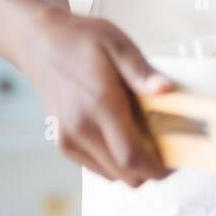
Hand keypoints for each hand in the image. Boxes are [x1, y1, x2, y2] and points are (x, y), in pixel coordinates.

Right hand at [27, 10, 176, 185]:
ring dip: (131, 167)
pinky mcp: (62, 143)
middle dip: (149, 169)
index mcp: (100, 104)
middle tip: (166, 149)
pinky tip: (122, 137)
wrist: (41, 43)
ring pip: (110, 175)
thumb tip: (167, 90)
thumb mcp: (118, 44)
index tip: (174, 163)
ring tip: (145, 140)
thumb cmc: (82, 40)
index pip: (131, 156)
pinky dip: (113, 162)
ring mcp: (68, 139)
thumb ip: (142, 71)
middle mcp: (81, 128)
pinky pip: (95, 167)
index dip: (157, 167)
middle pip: (124, 173)